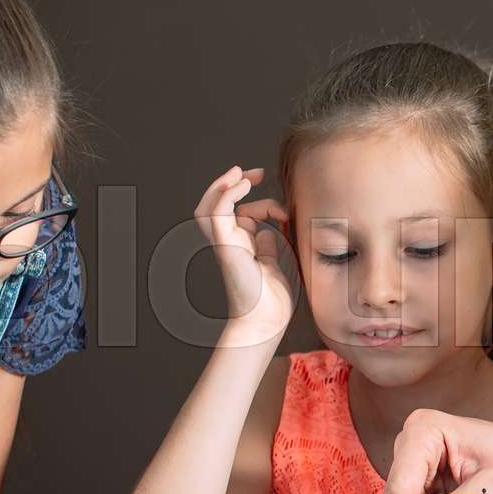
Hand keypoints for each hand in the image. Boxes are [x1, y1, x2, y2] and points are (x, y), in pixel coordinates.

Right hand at [195, 166, 293, 338]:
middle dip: (232, 184)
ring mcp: (225, 242)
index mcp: (241, 246)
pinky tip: (244, 184)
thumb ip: (272, 243)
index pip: (242, 214)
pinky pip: (217, 211)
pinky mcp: (225, 244)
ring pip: (209, 206)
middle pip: (215, 205)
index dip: (262, 203)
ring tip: (243, 174)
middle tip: (255, 174)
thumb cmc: (274, 298)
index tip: (283, 206)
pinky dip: (227, 192)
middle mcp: (230, 242)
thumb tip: (269, 229)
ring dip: (224, 185)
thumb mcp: (279, 262)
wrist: (266, 319)